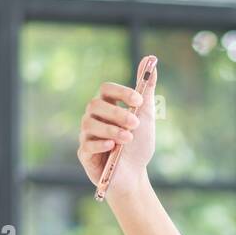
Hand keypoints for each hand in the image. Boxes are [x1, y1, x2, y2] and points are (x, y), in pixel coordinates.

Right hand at [78, 63, 158, 200]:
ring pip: (90, 123)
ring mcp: (86, 135)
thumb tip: (151, 60)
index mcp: (107, 106)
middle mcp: (93, 117)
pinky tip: (113, 147)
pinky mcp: (84, 154)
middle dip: (118, 113)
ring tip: (128, 139)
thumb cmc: (138, 144)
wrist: (134, 174)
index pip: (106, 89)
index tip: (138, 100)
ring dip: (112, 129)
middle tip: (136, 123)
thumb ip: (146, 89)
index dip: (121, 92)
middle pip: (96, 104)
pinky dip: (101, 144)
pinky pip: (86, 144)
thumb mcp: (146, 116)